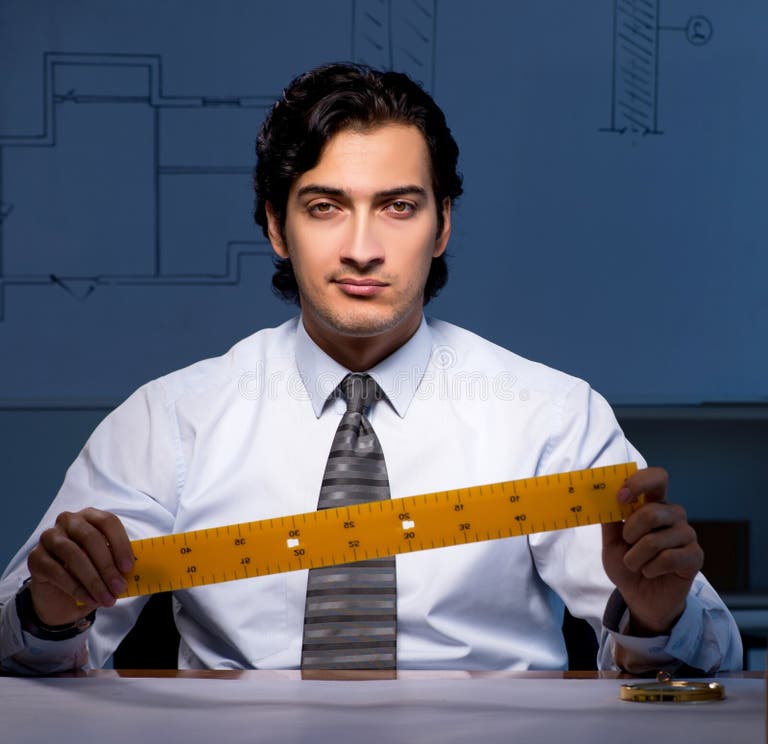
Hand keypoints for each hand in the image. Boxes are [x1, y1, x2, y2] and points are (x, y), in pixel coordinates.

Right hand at [26, 509, 134, 626]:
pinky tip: (89, 599)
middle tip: (119, 587)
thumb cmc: (91, 571)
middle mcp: (68, 521)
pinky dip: (77, 588)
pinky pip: (57, 572)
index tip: (128, 568)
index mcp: (91, 516)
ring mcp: (49, 537)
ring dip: (94, 580)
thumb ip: (119, 562)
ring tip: (107, 598)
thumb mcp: (108, 564)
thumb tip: (135, 570)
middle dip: (107, 566)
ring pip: (74, 555)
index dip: (120, 544)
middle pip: (90, 538)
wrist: (61, 594)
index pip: (108, 522)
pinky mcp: (35, 557)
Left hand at [601, 467, 702, 634]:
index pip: (657, 478)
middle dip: (631, 532)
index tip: (621, 497)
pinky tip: (651, 572)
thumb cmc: (627, 565)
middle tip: (627, 544)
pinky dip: (651, 568)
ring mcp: (687, 534)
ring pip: (657, 539)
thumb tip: (601, 494)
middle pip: (653, 511)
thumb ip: (609, 518)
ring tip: (636, 564)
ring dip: (637, 557)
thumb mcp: (610, 541)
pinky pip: (669, 558)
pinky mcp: (695, 556)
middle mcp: (673, 515)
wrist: (639, 597)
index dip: (639, 482)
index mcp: (652, 504)